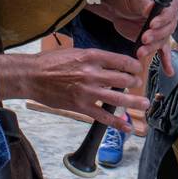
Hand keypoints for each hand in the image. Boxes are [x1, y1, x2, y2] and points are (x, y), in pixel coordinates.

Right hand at [0, 48, 146, 132]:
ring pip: (118, 98)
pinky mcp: (80, 106)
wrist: (32, 76)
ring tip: (145, 104)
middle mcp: (92, 74)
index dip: (134, 65)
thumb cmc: (51, 62)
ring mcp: (87, 92)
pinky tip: (127, 126)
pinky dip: (117, 122)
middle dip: (135, 82)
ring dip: (134, 102)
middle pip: (123, 78)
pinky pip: (103, 116)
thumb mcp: (76, 52)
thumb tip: (112, 64)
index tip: (138, 68)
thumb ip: (94, 58)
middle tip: (139, 84)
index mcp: (91, 56)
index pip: (121, 61)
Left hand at [84, 0, 177, 77]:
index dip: (163, 20)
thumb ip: (144, 3)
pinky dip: (166, 62)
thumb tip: (151, 8)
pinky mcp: (155, 41)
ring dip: (152, 48)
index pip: (171, 13)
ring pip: (162, 42)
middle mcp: (168, 18)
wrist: (118, 9)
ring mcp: (162, 30)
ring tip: (140, 52)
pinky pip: (163, 52)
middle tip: (144, 38)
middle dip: (156, 36)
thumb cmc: (129, 0)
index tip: (152, 24)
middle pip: (168, 29)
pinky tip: (169, 72)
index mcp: (167, 4)